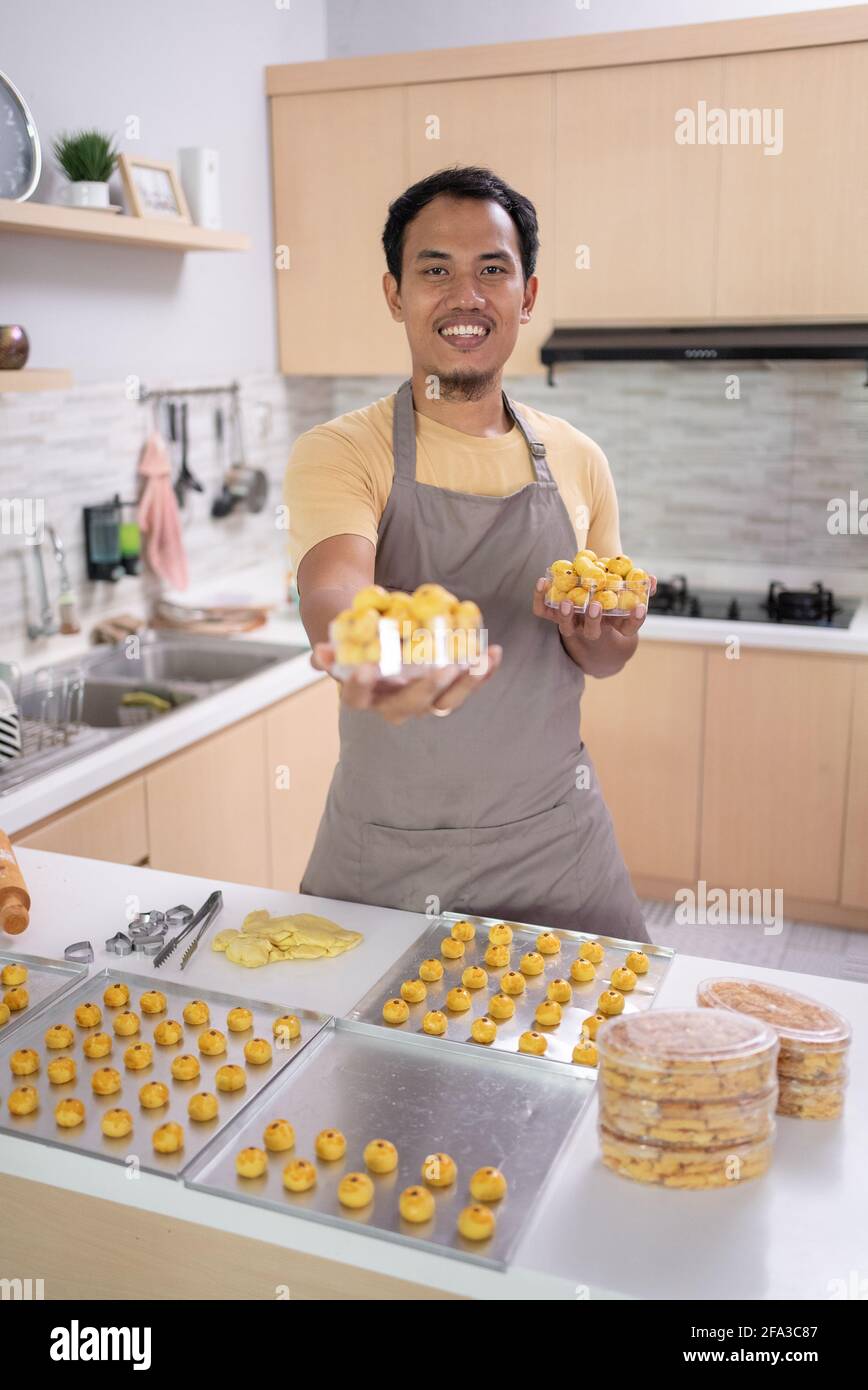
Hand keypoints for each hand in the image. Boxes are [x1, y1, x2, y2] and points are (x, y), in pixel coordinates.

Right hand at [312, 643, 502, 725]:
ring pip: (445, 702)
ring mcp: (422, 701)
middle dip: (428, 688)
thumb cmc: (356, 640)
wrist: (376, 641)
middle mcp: (393, 705)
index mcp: (363, 696)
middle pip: (410, 704)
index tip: (366, 669)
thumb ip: (330, 650)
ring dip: (465, 683)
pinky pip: (467, 685)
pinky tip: (495, 653)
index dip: (361, 686)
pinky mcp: (446, 690)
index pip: (357, 699)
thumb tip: (320, 655)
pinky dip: (483, 672)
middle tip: (442, 668)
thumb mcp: (339, 641)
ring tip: (479, 661)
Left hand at [532, 576, 655, 675]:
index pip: (628, 628)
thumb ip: (640, 590)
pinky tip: (542, 581)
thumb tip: (650, 579)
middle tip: (595, 605)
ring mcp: (573, 626)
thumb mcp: (627, 600)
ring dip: (566, 615)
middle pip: (593, 631)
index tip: (640, 608)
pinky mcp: (555, 618)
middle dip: (594, 619)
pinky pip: (543, 612)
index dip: (635, 619)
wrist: (587, 625)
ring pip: (566, 627)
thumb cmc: (611, 607)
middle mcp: (592, 630)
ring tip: (566, 602)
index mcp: (614, 627)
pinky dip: (540, 598)